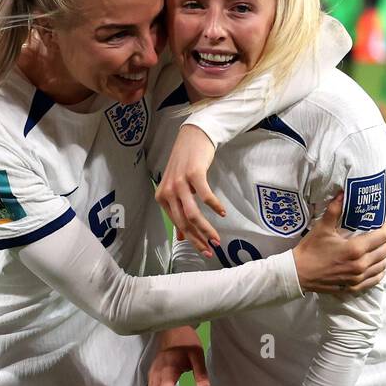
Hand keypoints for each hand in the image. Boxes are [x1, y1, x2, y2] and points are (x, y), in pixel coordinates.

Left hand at [154, 125, 225, 257]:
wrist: (193, 136)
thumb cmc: (186, 163)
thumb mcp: (177, 188)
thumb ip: (178, 211)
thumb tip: (182, 237)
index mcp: (162, 198)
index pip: (178, 224)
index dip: (192, 239)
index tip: (204, 249)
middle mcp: (168, 192)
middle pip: (184, 222)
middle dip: (199, 239)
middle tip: (212, 249)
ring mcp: (179, 183)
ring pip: (192, 214)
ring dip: (206, 228)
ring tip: (217, 238)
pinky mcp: (193, 174)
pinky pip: (205, 196)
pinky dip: (215, 206)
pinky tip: (222, 212)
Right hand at [293, 192, 385, 294]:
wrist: (298, 274)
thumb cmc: (310, 250)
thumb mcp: (322, 228)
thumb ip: (335, 210)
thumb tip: (342, 194)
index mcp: (355, 249)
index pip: (382, 236)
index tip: (384, 222)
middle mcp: (360, 265)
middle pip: (385, 251)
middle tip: (384, 233)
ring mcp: (358, 278)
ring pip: (382, 265)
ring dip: (385, 255)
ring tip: (382, 247)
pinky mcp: (354, 287)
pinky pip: (375, 279)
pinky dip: (379, 271)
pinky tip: (378, 265)